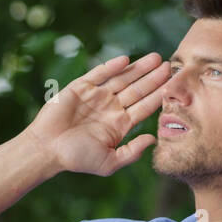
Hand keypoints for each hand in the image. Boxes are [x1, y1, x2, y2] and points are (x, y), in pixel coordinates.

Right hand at [25, 52, 167, 175]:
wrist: (47, 149)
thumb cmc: (77, 158)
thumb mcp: (109, 162)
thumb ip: (131, 152)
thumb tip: (153, 140)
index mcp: (119, 124)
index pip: (143, 107)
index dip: (158, 96)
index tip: (173, 86)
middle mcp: (110, 108)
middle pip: (137, 89)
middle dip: (153, 78)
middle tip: (170, 66)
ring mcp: (96, 96)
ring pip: (122, 78)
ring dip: (138, 69)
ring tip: (155, 58)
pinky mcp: (80, 87)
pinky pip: (99, 73)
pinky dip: (111, 66)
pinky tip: (126, 60)